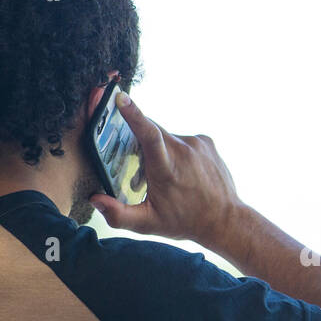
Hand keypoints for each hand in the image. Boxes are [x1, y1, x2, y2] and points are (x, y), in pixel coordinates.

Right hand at [90, 92, 242, 246]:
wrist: (225, 220)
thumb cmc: (185, 221)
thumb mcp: (148, 224)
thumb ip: (118, 215)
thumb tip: (95, 200)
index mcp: (167, 169)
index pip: (148, 135)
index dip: (133, 114)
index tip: (121, 97)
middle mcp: (183, 151)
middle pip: (151, 132)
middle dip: (138, 143)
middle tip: (141, 170)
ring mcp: (197, 143)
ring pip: (166, 137)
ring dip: (159, 151)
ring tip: (167, 177)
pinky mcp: (206, 140)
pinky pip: (182, 139)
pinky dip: (176, 151)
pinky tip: (182, 171)